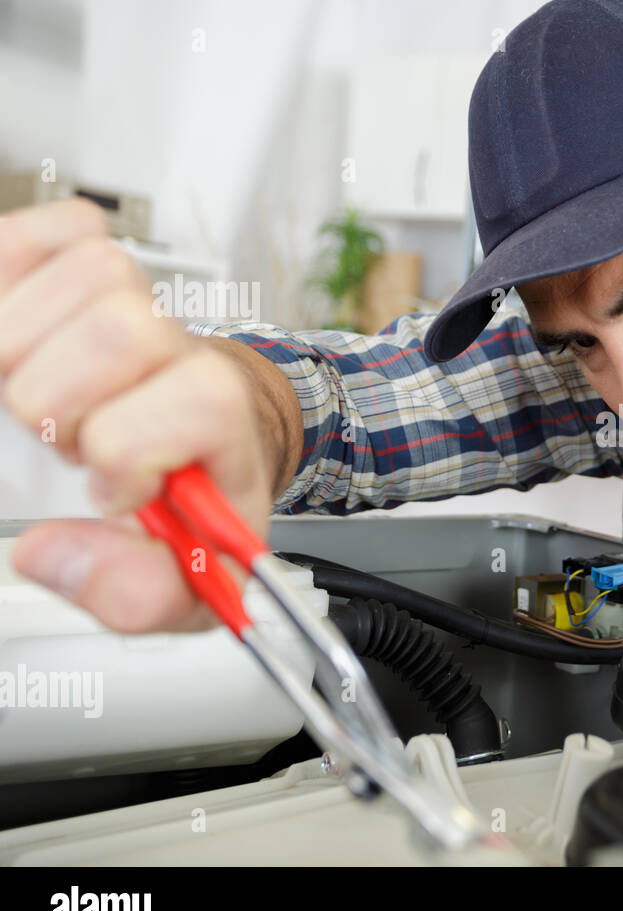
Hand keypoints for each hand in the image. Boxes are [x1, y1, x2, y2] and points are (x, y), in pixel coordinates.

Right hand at [0, 199, 273, 632]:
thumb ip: (135, 593)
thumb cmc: (183, 502)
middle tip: (63, 440)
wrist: (188, 447)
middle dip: (63, 401)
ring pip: (90, 272)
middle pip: (125, 329)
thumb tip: (47, 553)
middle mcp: (185, 351)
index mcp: (225, 425)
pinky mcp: (83, 263)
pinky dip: (8, 273)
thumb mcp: (184, 582)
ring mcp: (137, 302)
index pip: (203, 398)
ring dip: (29, 344)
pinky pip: (50, 230)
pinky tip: (13, 334)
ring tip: (41, 394)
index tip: (111, 491)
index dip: (132, 451)